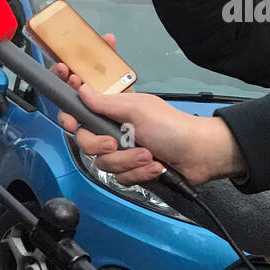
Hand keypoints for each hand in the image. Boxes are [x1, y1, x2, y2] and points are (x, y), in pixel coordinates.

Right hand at [56, 81, 245, 186]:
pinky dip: (139, 174)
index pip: (80, 113)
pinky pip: (120, 179)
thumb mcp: (138, 110)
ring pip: (104, 164)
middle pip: (86, 143)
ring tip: (150, 156)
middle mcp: (114, 131)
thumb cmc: (172, 127)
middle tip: (117, 143)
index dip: (69, 118)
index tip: (70, 124)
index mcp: (113, 112)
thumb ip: (106, 104)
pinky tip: (155, 167)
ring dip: (129, 162)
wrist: (199, 155)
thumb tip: (82, 90)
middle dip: (103, 147)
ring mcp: (122, 153)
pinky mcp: (131, 171)